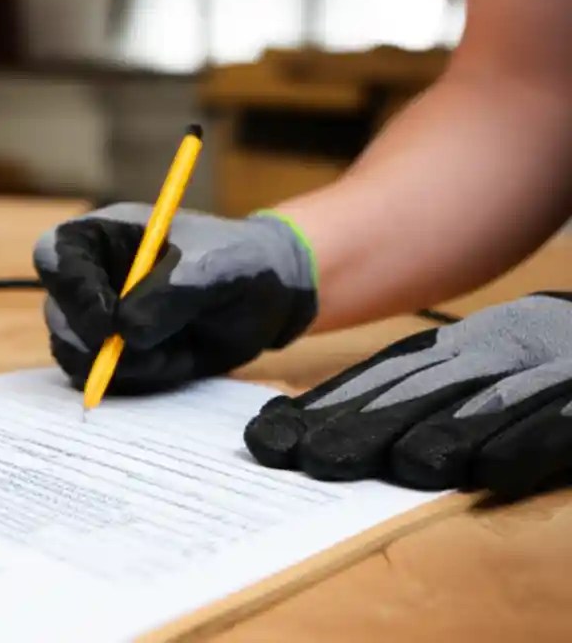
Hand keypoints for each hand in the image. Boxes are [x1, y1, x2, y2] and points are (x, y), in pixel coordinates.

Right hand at [33, 204, 316, 392]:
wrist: (269, 298)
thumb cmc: (240, 262)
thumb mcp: (214, 267)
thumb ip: (169, 294)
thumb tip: (125, 332)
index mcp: (105, 235)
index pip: (55, 254)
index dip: (71, 287)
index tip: (105, 320)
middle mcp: (92, 276)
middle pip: (57, 311)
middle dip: (92, 338)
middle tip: (135, 351)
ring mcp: (100, 318)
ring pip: (73, 351)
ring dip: (117, 364)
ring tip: (168, 353)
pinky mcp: (115, 355)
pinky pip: (101, 378)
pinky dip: (133, 379)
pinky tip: (172, 361)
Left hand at [245, 294, 571, 496]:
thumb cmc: (543, 359)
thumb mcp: (477, 362)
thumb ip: (407, 390)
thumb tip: (313, 428)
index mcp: (461, 343)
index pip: (382, 375)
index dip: (327, 405)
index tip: (272, 436)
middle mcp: (496, 349)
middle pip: (420, 390)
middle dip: (364, 423)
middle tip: (314, 458)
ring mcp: (548, 370)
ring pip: (484, 403)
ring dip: (439, 434)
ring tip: (399, 466)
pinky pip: (559, 423)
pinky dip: (526, 443)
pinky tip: (492, 471)